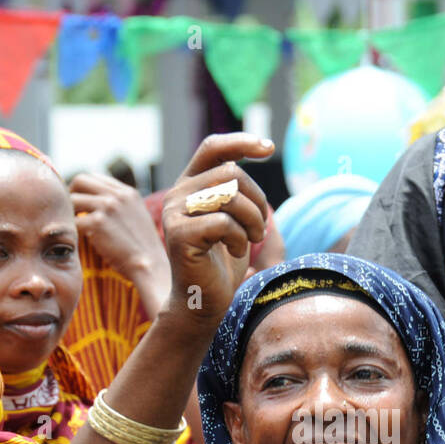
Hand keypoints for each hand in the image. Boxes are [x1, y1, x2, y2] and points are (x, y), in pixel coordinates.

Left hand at [70, 173, 170, 306]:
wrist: (150, 267)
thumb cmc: (142, 250)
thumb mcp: (137, 218)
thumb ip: (120, 206)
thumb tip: (95, 203)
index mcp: (128, 192)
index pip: (95, 177)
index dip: (84, 190)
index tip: (79, 204)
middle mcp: (118, 195)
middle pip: (80, 180)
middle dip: (71, 194)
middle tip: (69, 212)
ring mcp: (108, 207)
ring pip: (73, 199)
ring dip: (69, 214)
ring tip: (73, 228)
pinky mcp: (98, 222)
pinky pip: (73, 221)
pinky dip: (71, 231)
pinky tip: (75, 241)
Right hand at [161, 133, 272, 322]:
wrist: (203, 300)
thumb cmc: (222, 262)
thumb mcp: (235, 218)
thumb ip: (238, 188)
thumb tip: (261, 145)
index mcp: (191, 185)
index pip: (213, 147)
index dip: (241, 142)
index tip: (268, 148)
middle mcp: (178, 194)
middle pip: (231, 174)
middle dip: (258, 201)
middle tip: (260, 229)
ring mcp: (175, 213)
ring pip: (230, 196)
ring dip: (253, 220)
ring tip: (252, 239)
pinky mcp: (179, 235)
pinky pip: (224, 223)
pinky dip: (240, 239)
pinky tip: (236, 251)